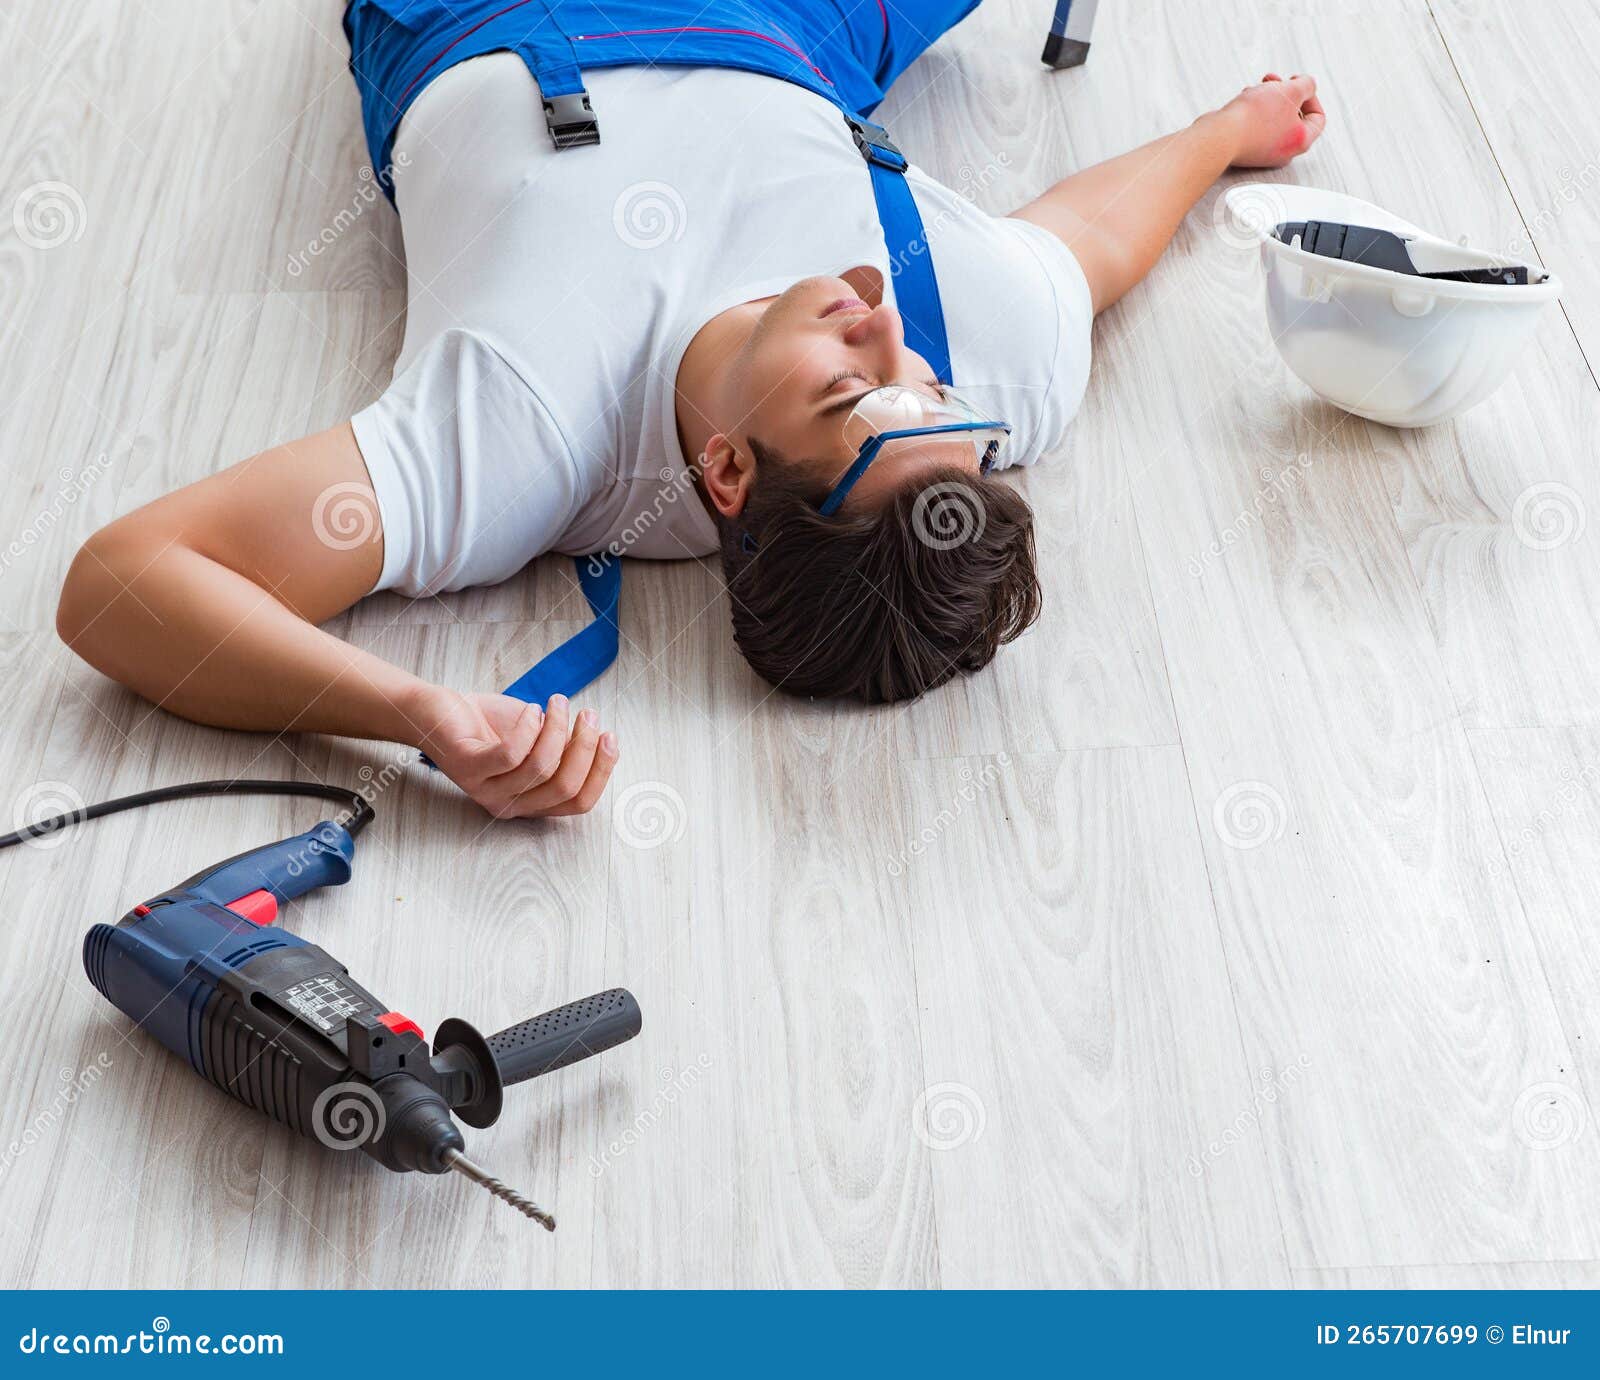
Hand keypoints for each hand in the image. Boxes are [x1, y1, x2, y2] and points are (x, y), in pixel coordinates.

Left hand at [413, 687, 618, 818]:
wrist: (437, 713)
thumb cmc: (489, 726)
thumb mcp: (537, 739)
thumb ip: (565, 747)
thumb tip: (600, 740)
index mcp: (531, 802)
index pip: (579, 802)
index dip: (601, 770)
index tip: (609, 736)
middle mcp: (510, 804)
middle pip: (565, 786)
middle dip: (585, 746)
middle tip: (588, 714)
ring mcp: (487, 790)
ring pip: (542, 768)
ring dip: (558, 728)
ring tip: (558, 702)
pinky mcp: (468, 768)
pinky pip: (511, 753)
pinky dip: (529, 726)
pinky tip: (531, 709)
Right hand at [1219, 73, 1326, 169]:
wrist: (1219, 136)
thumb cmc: (1253, 118)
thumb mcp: (1291, 89)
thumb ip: (1307, 84)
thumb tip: (1307, 86)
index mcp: (1301, 141)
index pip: (1318, 117)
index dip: (1311, 95)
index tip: (1298, 85)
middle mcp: (1284, 151)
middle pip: (1294, 117)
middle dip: (1285, 94)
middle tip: (1277, 82)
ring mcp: (1264, 151)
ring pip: (1274, 118)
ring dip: (1267, 99)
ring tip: (1257, 90)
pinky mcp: (1246, 148)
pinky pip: (1256, 125)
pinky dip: (1253, 110)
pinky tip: (1245, 101)